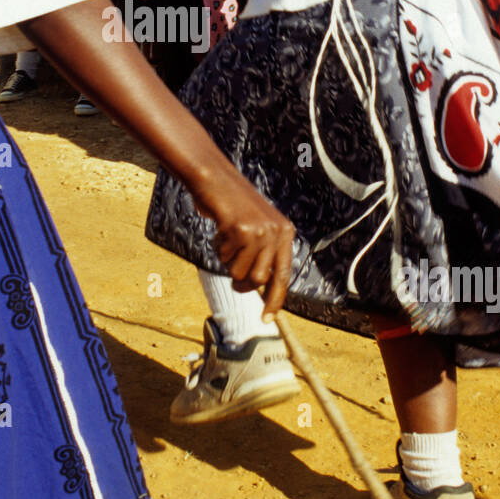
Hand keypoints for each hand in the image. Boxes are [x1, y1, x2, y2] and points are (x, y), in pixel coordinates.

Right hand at [194, 176, 293, 319]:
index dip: (275, 299)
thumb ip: (262, 252)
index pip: (283, 275)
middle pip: (259, 279)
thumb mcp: (256, 227)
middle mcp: (276, 232)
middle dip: (242, 282)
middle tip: (233, 276)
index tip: (267, 319)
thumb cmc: (232, 206)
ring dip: (228, 261)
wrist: (214, 179)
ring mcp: (259, 231)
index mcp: (284, 232)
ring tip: (226, 240)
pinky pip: (225, 257)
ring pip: (240, 271)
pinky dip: (218, 248)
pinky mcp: (241, 229)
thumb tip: (256, 289)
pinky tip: (220, 230)